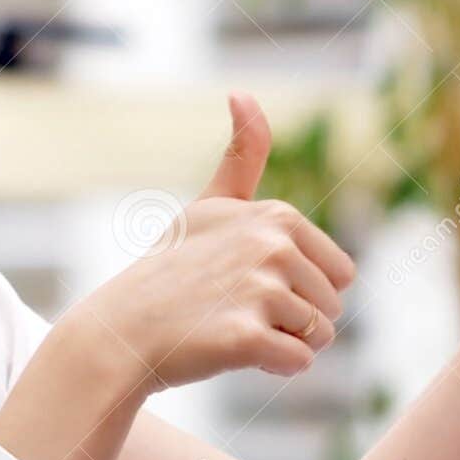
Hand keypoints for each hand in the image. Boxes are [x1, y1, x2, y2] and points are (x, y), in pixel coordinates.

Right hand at [68, 92, 357, 397]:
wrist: (120, 330)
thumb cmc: (168, 273)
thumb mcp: (209, 206)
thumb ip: (241, 156)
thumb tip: (242, 92)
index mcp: (278, 216)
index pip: (339, 273)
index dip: (300, 290)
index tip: (248, 284)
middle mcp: (274, 245)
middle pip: (332, 307)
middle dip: (295, 321)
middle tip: (236, 311)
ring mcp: (260, 290)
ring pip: (318, 338)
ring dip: (283, 345)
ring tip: (230, 329)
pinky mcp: (246, 336)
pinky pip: (297, 363)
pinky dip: (271, 367)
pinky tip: (230, 352)